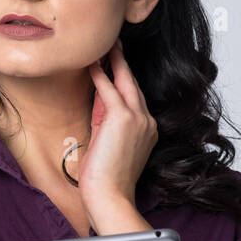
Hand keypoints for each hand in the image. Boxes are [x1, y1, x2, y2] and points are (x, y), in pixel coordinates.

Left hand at [77, 37, 158, 219]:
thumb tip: (99, 97)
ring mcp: (138, 119)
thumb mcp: (108, 143)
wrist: (109, 196)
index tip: (116, 66)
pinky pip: (110, 89)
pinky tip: (93, 62)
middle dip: (124, 64)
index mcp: (147, 130)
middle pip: (134, 85)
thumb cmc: (105, 178)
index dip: (124, 81)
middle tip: (115, 44)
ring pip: (126, 82)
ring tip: (106, 45)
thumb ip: (105, 121)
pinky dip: (101, 74)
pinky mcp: (123, 118)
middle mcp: (147, 121)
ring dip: (115, 61)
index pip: (135, 99)